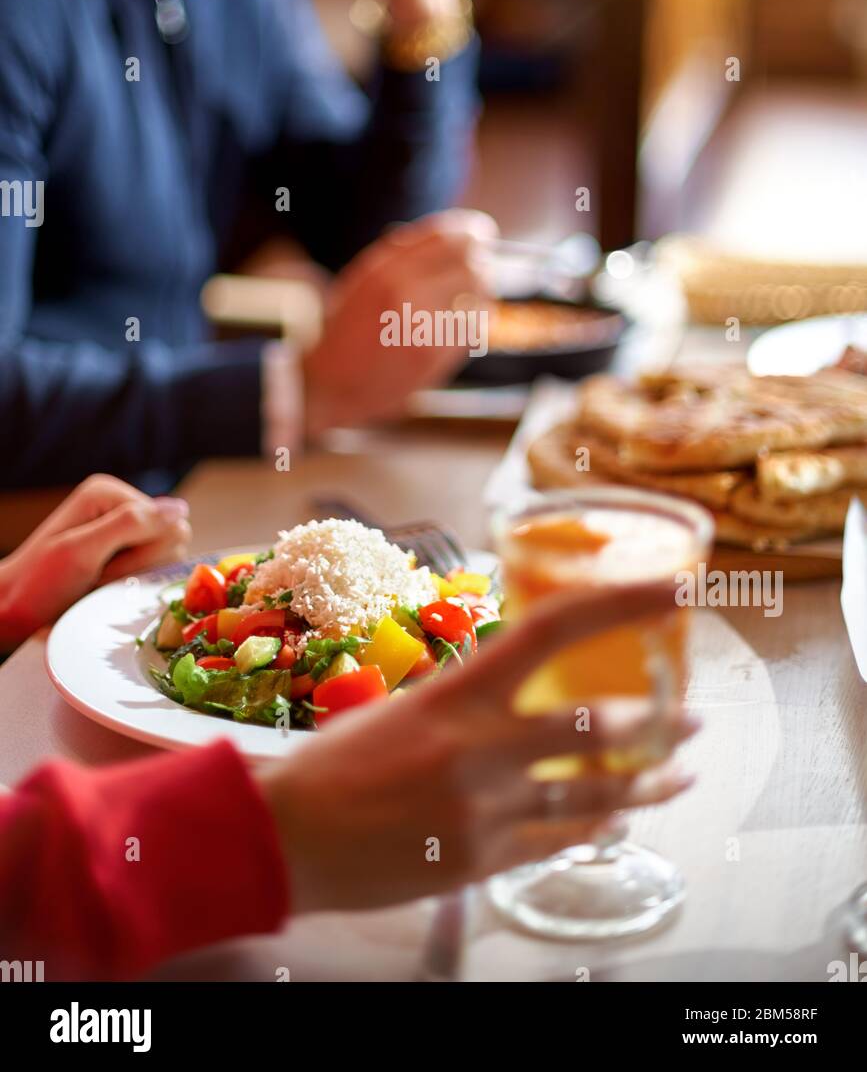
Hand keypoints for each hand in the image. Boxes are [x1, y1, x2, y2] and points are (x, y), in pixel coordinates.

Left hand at [0, 475, 190, 651]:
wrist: (16, 611)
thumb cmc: (40, 583)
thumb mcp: (81, 551)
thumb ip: (129, 525)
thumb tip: (180, 508)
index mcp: (110, 493)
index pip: (169, 521)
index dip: (142, 552)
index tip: (103, 565)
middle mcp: (120, 507)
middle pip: (172, 539)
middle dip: (137, 566)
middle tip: (98, 575)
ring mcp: (124, 533)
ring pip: (166, 560)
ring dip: (133, 579)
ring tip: (97, 582)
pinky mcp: (126, 555)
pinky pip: (154, 573)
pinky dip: (132, 586)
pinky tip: (106, 588)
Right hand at [260, 579, 698, 914]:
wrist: (286, 835)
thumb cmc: (339, 763)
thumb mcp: (409, 706)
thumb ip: (473, 699)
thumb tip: (526, 692)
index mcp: (459, 690)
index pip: (556, 627)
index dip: (625, 601)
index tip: (676, 587)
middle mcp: (481, 744)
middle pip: (600, 726)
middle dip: (662, 722)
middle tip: (696, 717)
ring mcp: (485, 807)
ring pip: (598, 794)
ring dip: (651, 782)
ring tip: (683, 773)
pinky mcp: (482, 860)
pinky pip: (562, 840)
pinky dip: (600, 827)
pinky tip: (622, 820)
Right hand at [303, 209, 496, 437]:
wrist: (328, 383)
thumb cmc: (347, 330)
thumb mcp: (363, 279)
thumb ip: (402, 256)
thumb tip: (457, 236)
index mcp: (384, 266)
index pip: (447, 235)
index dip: (472, 231)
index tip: (481, 234)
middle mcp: (402, 290)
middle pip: (471, 263)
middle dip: (480, 264)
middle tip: (480, 270)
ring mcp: (420, 323)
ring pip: (478, 296)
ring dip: (478, 295)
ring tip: (464, 302)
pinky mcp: (433, 354)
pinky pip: (471, 328)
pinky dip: (469, 324)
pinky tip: (452, 327)